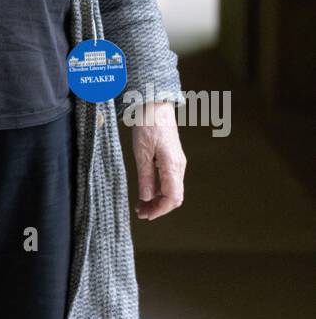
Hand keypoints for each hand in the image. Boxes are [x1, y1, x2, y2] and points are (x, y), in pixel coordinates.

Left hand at [131, 100, 186, 220]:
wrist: (155, 103)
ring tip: (140, 205)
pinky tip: (146, 192)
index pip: (172, 198)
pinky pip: (169, 181)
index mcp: (173, 165)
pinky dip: (158, 190)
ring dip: (158, 201)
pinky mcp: (172, 159)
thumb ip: (145, 177)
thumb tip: (146, 199)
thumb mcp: (141, 151)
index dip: (159, 210)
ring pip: (172, 190)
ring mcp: (177, 163)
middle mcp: (179, 166)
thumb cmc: (148, 123)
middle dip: (158, 208)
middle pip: (174, 197)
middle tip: (140, 213)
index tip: (145, 215)